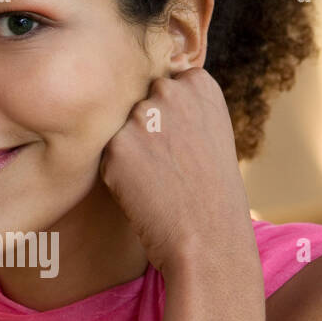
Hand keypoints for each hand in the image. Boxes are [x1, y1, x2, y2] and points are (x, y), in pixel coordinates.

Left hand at [100, 67, 252, 275]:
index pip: (165, 84)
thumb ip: (183, 105)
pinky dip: (119, 175)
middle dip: (147, 129)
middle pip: (139, 103)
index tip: (185, 144)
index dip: (170, 119)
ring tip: (160, 180)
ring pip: (121, 130)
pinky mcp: (116, 147)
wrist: (210, 237)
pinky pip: (108, 155)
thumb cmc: (213, 191)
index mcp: (198, 83)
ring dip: (131, 152)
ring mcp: (141, 117)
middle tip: (170, 166)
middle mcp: (169, 91)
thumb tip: (144, 97)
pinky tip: (145, 191)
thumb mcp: (211, 131)